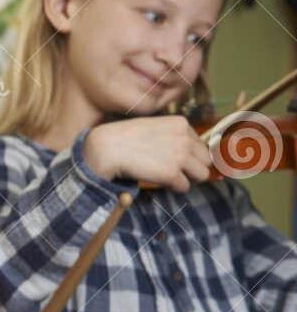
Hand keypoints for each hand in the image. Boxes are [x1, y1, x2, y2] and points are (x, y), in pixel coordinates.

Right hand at [83, 116, 210, 191]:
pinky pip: (184, 187)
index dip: (189, 155)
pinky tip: (158, 181)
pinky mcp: (172, 173)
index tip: (174, 160)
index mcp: (181, 123)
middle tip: (173, 171)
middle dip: (192, 168)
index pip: (201, 145)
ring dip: (187, 179)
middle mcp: (185, 138)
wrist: (105, 148)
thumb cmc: (123, 138)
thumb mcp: (152, 127)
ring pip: (201, 175)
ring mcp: (180, 156)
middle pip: (206, 160)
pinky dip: (173, 188)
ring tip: (168, 177)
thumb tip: (187, 153)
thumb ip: (171, 136)